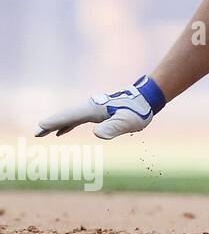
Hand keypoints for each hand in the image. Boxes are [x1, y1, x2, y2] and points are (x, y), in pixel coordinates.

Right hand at [36, 76, 165, 138]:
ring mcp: (94, 109)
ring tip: (43, 132)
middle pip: (66, 116)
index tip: (41, 126)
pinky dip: (68, 124)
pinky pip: (78, 119)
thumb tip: (97, 134)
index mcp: (93, 109)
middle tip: (36, 132)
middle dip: (52, 123)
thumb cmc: (137, 111)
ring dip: (57, 124)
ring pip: (71, 117)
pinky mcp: (98, 112)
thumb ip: (112, 128)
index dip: (56, 122)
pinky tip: (62, 131)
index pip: (70, 116)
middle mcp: (90, 107)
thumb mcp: (126, 122)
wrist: (147, 99)